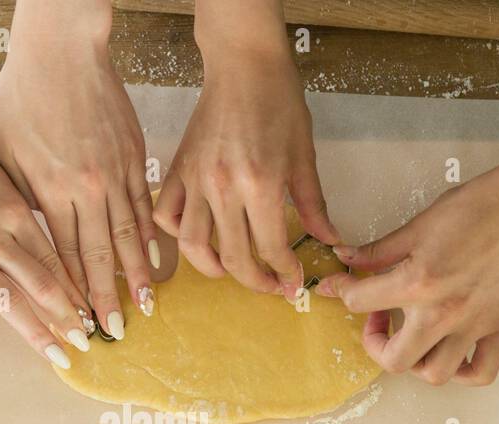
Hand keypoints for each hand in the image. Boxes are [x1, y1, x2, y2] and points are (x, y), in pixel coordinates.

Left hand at [0, 5, 155, 338]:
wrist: (62, 50)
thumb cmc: (25, 95)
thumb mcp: (7, 153)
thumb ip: (25, 199)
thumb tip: (37, 237)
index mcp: (51, 191)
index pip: (65, 256)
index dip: (73, 294)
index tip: (80, 321)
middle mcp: (87, 189)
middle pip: (100, 256)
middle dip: (108, 298)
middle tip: (117, 331)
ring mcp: (115, 173)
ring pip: (128, 236)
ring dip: (136, 276)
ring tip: (148, 305)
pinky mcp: (133, 156)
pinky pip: (144, 206)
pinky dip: (150, 236)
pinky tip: (155, 258)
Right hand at [0, 107, 90, 367]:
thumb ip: (15, 205)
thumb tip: (33, 227)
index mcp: (15, 211)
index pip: (55, 261)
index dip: (76, 291)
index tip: (90, 311)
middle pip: (42, 287)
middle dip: (68, 319)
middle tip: (87, 342)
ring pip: (10, 302)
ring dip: (37, 332)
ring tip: (58, 355)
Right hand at [154, 41, 335, 298]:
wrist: (244, 64)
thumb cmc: (279, 102)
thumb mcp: (304, 155)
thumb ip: (314, 205)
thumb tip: (330, 241)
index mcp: (261, 183)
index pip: (272, 248)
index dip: (286, 273)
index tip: (293, 283)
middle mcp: (224, 187)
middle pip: (234, 257)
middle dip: (256, 281)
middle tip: (271, 285)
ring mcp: (195, 180)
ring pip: (194, 246)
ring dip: (214, 269)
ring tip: (233, 270)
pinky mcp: (177, 171)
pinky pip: (168, 216)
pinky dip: (178, 234)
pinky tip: (200, 236)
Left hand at [316, 164, 498, 385]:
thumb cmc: (475, 208)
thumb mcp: (417, 226)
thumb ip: (378, 251)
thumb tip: (346, 259)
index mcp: (417, 283)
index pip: (360, 302)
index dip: (342, 292)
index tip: (342, 288)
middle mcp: (443, 313)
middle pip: (394, 360)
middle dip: (376, 344)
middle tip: (379, 318)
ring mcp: (474, 326)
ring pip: (435, 374)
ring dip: (416, 361)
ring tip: (415, 336)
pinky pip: (481, 372)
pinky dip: (464, 372)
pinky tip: (452, 352)